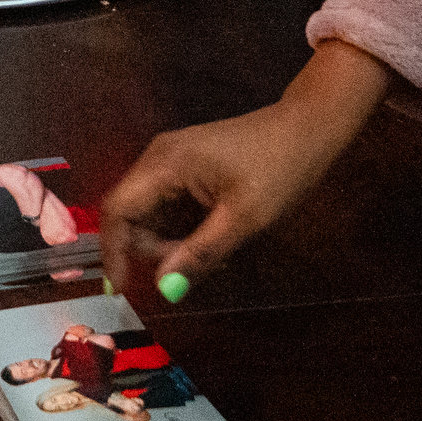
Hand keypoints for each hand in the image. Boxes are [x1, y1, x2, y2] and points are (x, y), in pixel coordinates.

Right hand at [100, 42, 393, 299]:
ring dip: (170, 242)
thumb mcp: (244, 219)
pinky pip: (167, 205)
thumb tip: (163, 287)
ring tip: (212, 255)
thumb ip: (199, 253)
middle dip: (153, 249)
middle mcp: (159, 158)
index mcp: (166, 164)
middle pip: (131, 214)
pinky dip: (181, 229)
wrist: (308, 129)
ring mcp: (171, 160)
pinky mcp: (185, 166)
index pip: (117, 210)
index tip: (121, 290)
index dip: (113, 252)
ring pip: (149, 213)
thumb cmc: (279, 170)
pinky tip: (212, 238)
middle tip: (192, 270)